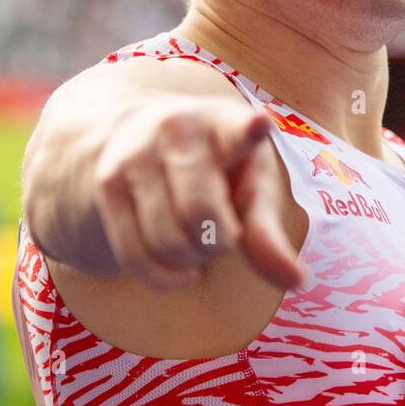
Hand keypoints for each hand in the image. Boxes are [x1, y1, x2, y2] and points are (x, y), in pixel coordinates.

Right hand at [90, 101, 307, 291]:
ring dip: (191, 260)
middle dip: (220, 243)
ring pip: (166, 240)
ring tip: (200, 244)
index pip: (238, 129)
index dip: (249, 130)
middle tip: (225, 235)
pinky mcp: (107, 184)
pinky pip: (134, 254)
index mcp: (227, 122)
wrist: (144, 137)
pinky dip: (163, 277)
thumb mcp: (252, 187)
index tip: (260, 125)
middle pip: (202, 215)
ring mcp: (136, 154)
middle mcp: (177, 128)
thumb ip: (268, 234)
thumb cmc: (220, 169)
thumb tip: (297, 284)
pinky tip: (181, 271)